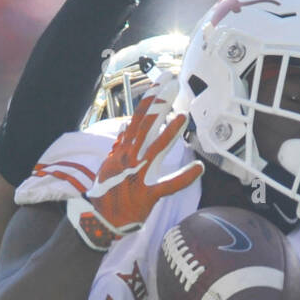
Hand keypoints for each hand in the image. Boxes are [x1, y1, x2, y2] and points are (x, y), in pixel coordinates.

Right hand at [68, 89, 202, 249]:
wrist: (100, 218)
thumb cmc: (109, 192)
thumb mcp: (111, 163)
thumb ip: (121, 145)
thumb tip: (126, 126)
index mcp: (124, 150)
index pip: (138, 118)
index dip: (150, 99)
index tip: (161, 80)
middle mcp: (130, 158)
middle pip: (145, 126)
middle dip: (159, 104)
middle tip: (172, 84)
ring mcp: (138, 175)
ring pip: (154, 149)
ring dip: (169, 133)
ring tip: (183, 117)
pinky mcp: (146, 195)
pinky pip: (167, 186)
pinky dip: (183, 178)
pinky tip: (198, 168)